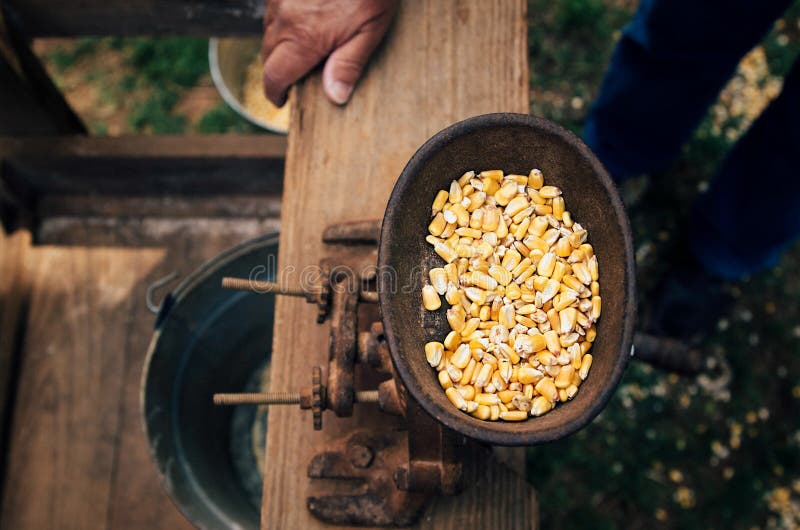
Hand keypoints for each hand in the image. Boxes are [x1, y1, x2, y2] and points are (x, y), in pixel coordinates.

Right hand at [261, 0, 396, 106]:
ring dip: (281, 44)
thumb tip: (334, 97)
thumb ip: (349, 63)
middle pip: (268, 55)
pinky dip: (284, 19)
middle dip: (279, 70)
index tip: (282, 101)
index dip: (276, 93)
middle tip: (297, 79)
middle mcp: (283, 18)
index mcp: (302, 38)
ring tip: (304, 49)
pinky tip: (306, 17)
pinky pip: (275, 8)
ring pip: (270, 30)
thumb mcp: (370, 27)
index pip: (274, 77)